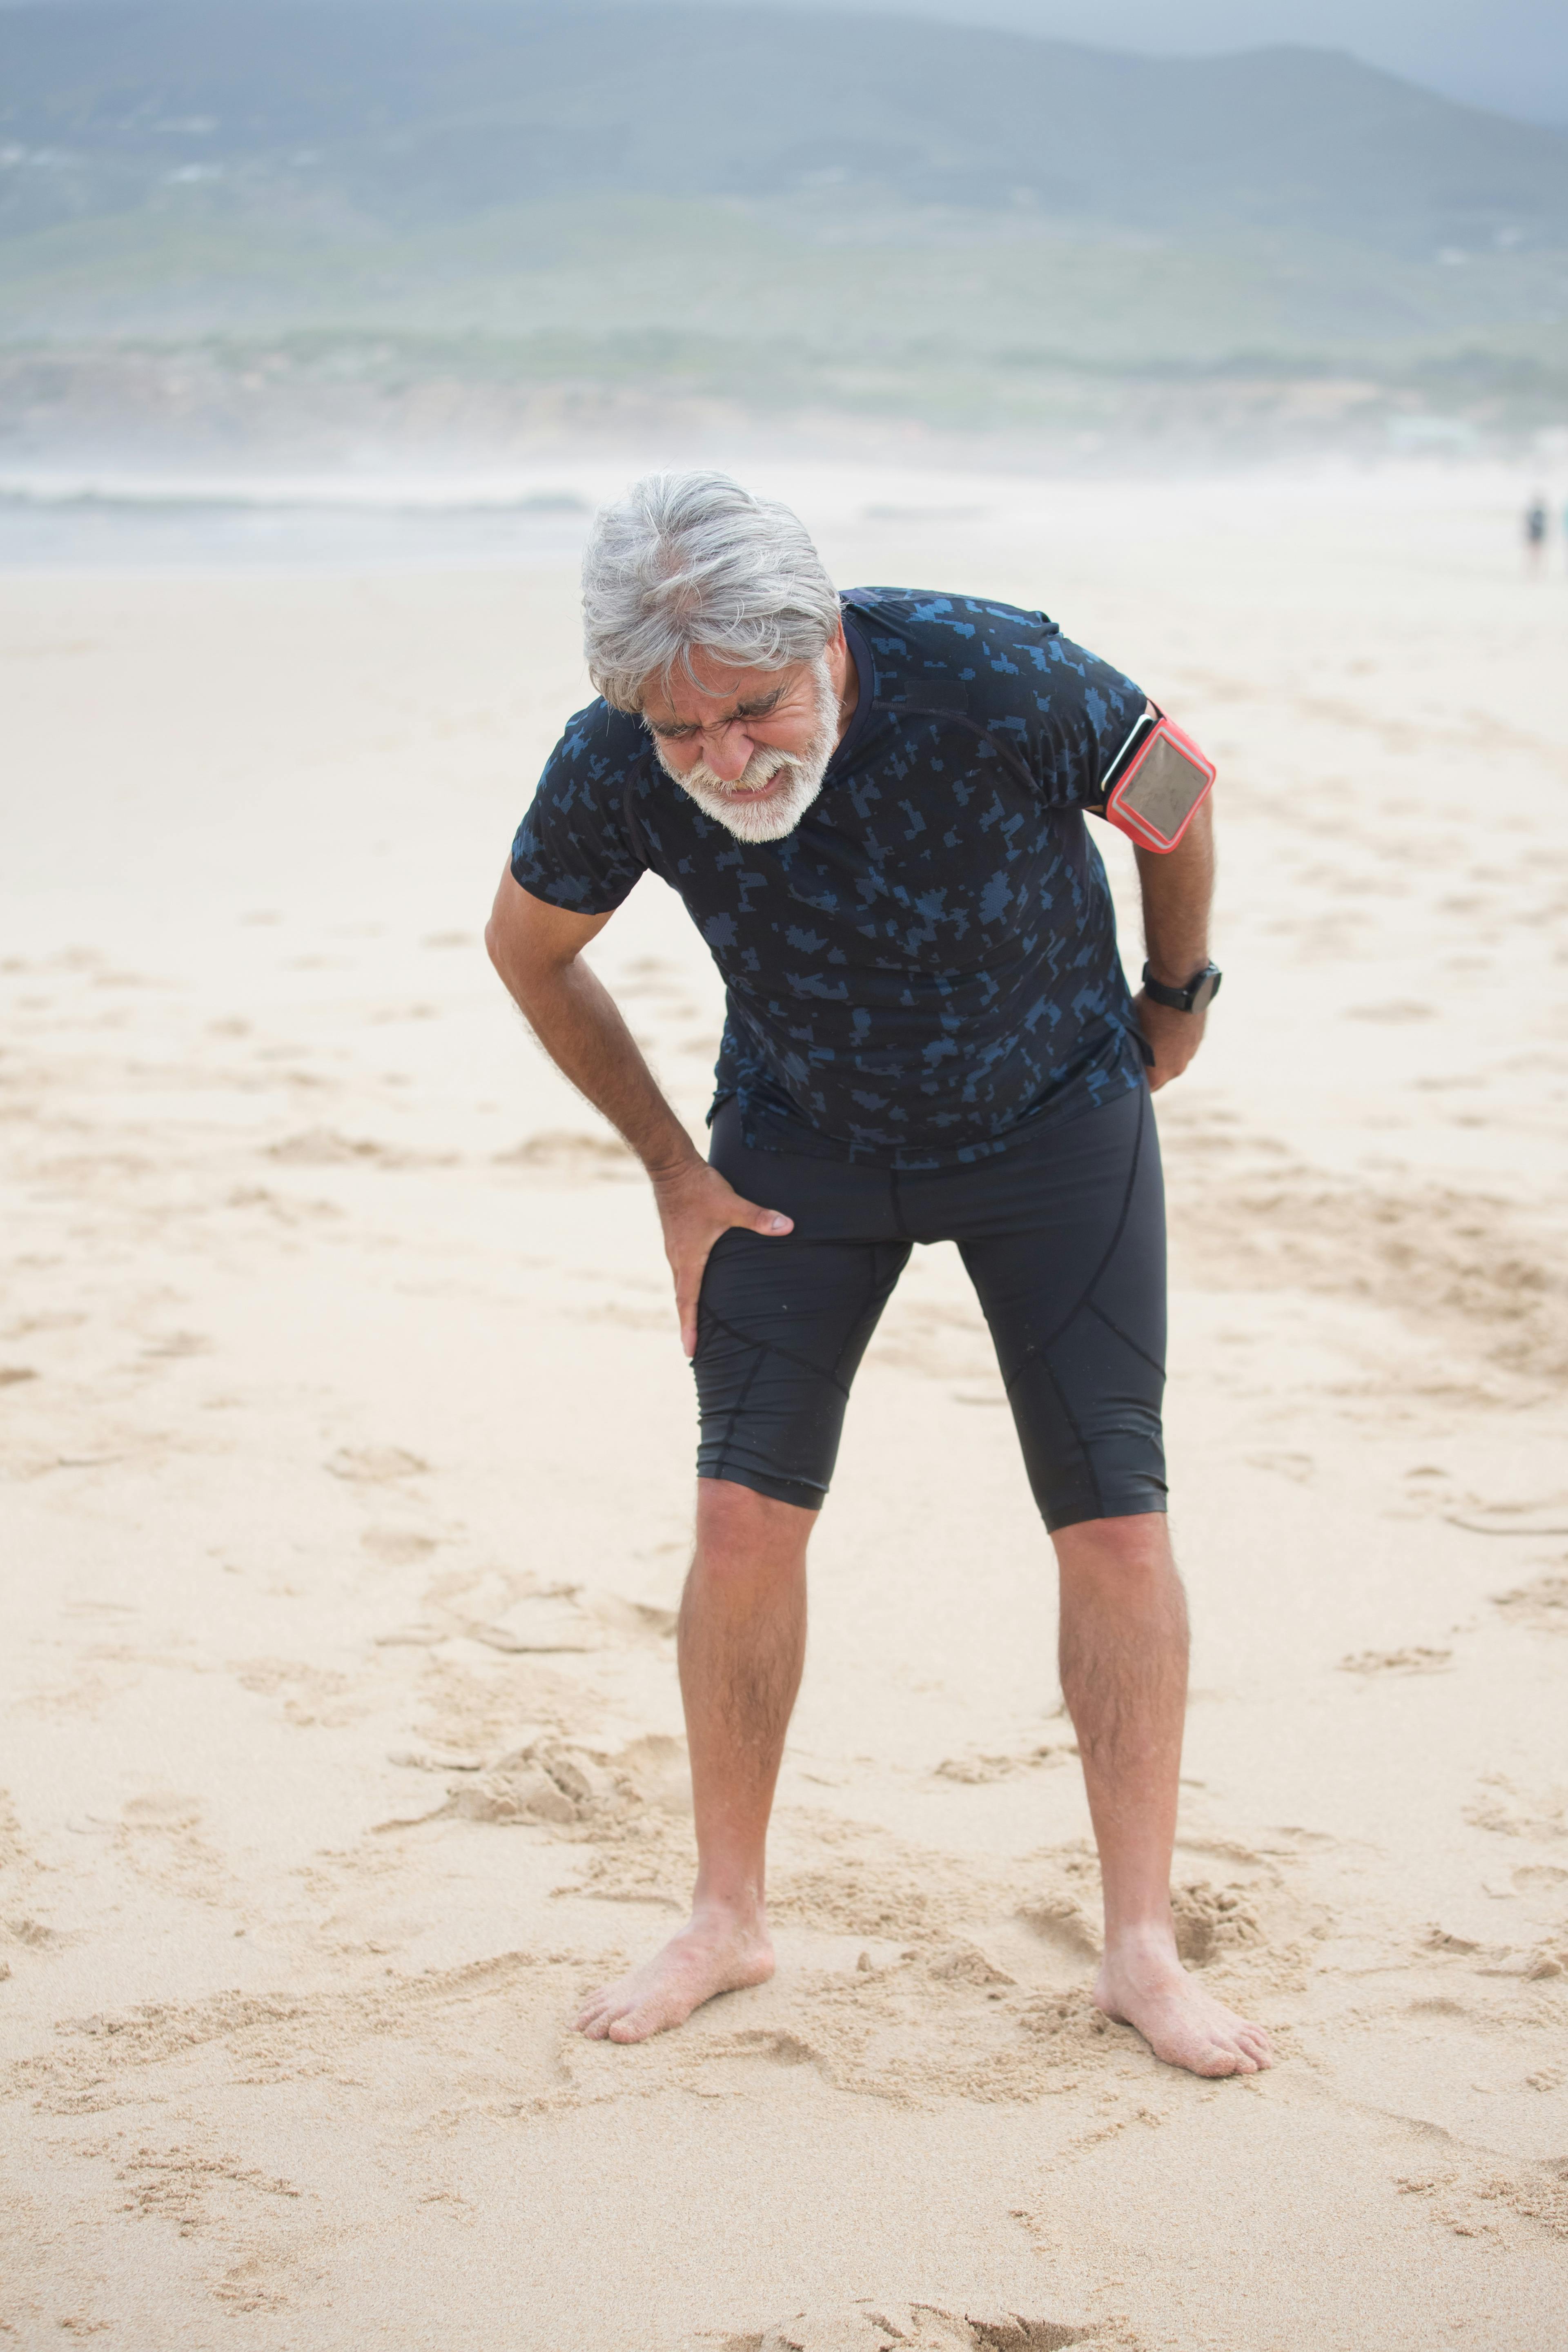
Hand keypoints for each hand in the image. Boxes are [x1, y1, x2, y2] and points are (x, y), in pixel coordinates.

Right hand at [651, 1159, 793, 1357]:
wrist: (671, 1166)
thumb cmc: (698, 1188)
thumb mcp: (731, 1204)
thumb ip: (758, 1218)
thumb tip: (787, 1227)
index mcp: (688, 1259)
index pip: (687, 1302)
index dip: (689, 1328)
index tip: (689, 1351)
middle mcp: (677, 1258)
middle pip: (682, 1298)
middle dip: (689, 1323)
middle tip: (694, 1346)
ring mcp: (675, 1247)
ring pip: (681, 1283)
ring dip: (688, 1304)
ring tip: (696, 1321)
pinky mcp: (677, 1237)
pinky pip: (682, 1269)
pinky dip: (689, 1284)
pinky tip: (700, 1282)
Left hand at [1134, 991, 1207, 1092]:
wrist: (1180, 988)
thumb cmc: (1147, 1010)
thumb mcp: (1128, 1031)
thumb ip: (1127, 1050)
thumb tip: (1114, 1054)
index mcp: (1157, 1074)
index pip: (1142, 1091)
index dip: (1132, 1084)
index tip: (1124, 1075)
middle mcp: (1176, 1070)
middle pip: (1159, 1079)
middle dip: (1148, 1072)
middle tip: (1134, 1059)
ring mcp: (1189, 1055)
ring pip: (1172, 1063)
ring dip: (1163, 1056)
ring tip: (1151, 1039)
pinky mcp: (1197, 1041)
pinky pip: (1182, 1049)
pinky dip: (1174, 1043)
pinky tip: (1164, 1029)